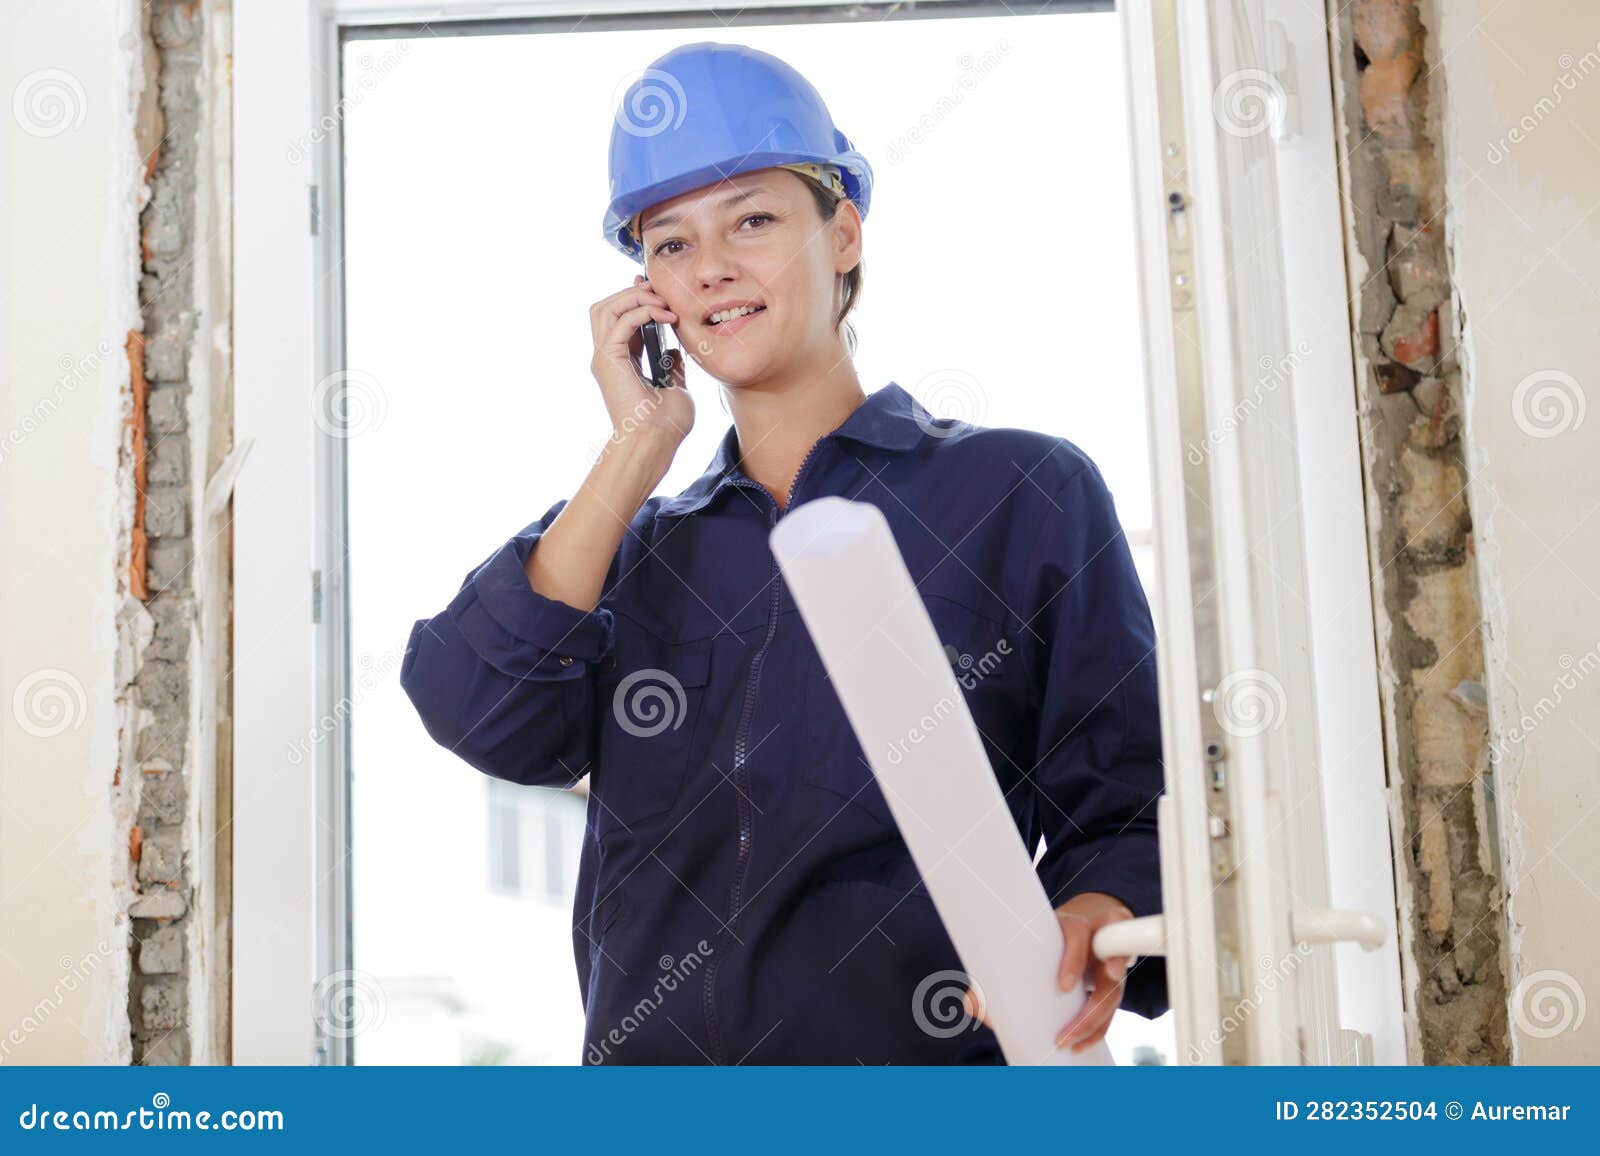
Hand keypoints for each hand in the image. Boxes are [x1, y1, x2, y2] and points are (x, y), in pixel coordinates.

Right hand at [588, 273, 693, 445]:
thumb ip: (672, 367)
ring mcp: (604, 358)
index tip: (659, 291)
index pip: (619, 319)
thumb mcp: (675, 388)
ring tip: (663, 303)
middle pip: (605, 307)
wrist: (654, 444)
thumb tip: (675, 350)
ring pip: (605, 308)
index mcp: (620, 363)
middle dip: (631, 292)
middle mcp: (607, 358)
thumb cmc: (665, 426)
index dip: (635, 299)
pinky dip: (642, 312)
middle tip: (660, 291)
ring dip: (635, 298)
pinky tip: (666, 317)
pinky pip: (620, 322)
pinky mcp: (608, 361)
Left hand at [959, 891, 1135, 1053]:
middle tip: (1065, 1036)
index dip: (1073, 961)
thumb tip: (970, 1002)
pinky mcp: (1118, 978)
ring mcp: (1113, 959)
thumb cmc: (1054, 932)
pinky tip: (1085, 1043)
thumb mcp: (1034, 935)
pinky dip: (1102, 1026)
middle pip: (1102, 976)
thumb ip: (1004, 963)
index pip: (1077, 936)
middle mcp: (1098, 940)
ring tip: (1075, 1044)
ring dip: (1098, 1021)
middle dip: (1090, 1009)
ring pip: (1115, 991)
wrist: (1091, 917)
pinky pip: (1116, 1004)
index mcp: (1072, 925)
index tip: (1063, 987)